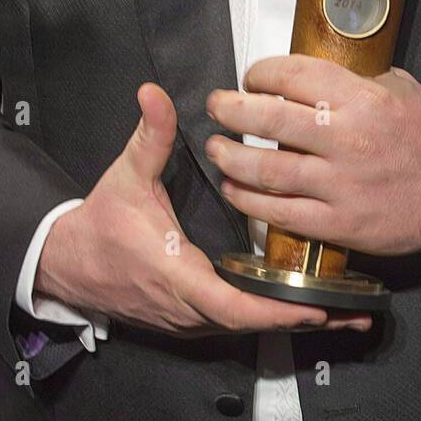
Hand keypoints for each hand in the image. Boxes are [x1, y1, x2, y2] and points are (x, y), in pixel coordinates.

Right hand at [36, 82, 371, 336]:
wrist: (69, 263)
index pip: (231, 304)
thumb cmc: (102, 222)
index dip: (275, 308)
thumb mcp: (126, 175)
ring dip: (291, 321)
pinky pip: (236, 323)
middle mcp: (186, 306)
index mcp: (175, 272)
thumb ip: (149, 136)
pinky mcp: (191, 319)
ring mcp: (188, 319)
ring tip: (342, 314)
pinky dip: (271, 317)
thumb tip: (154, 94)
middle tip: (350, 313)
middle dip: (302, 319)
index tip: (314, 304)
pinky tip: (304, 308)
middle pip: (253, 323)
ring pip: (248, 327)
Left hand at [205, 55, 420, 257]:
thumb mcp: (400, 88)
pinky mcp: (340, 224)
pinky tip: (234, 189)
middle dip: (230, 109)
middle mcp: (348, 139)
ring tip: (215, 147)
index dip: (260, 72)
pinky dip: (249, 201)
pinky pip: (281, 213)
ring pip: (266, 171)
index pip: (293, 75)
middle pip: (269, 120)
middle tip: (215, 105)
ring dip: (230, 157)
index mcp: (364, 98)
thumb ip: (354, 79)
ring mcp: (342, 185)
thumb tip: (307, 72)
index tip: (250, 76)